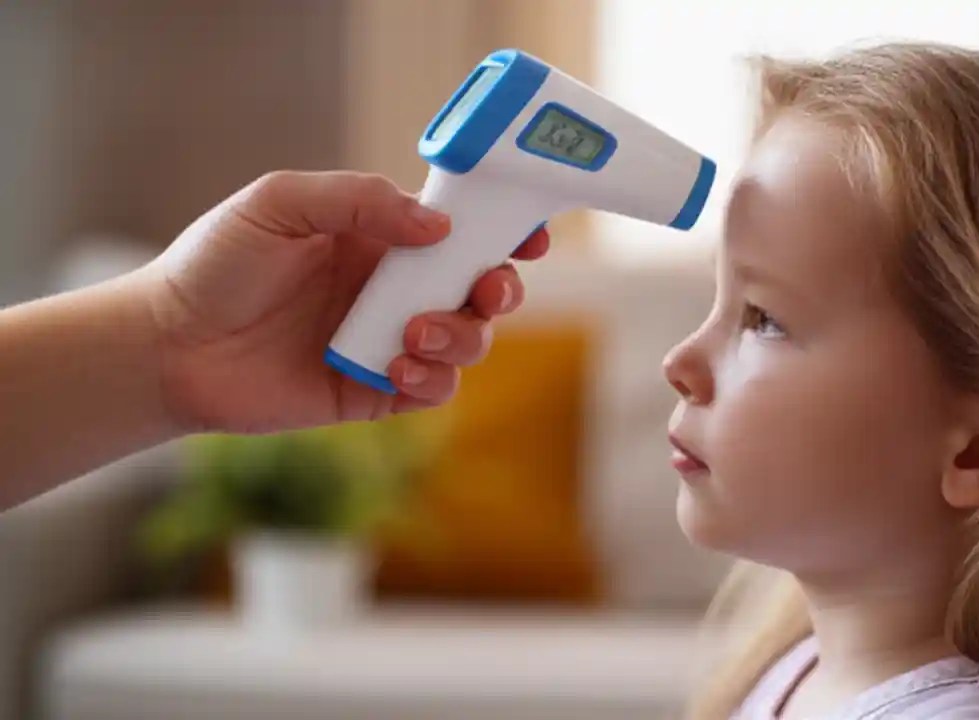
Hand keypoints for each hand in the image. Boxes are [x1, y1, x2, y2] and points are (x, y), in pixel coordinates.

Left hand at [144, 170, 549, 432]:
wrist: (170, 347)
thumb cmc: (215, 264)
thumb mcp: (278, 204)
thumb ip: (358, 200)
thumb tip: (438, 227)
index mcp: (380, 236)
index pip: (461, 229)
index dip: (503, 229)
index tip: (527, 235)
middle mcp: (396, 288)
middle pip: (481, 288)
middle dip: (500, 288)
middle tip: (485, 290)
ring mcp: (390, 341)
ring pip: (468, 341)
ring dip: (460, 336)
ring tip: (413, 333)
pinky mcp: (377, 392)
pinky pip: (435, 390)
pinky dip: (432, 379)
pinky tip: (396, 369)